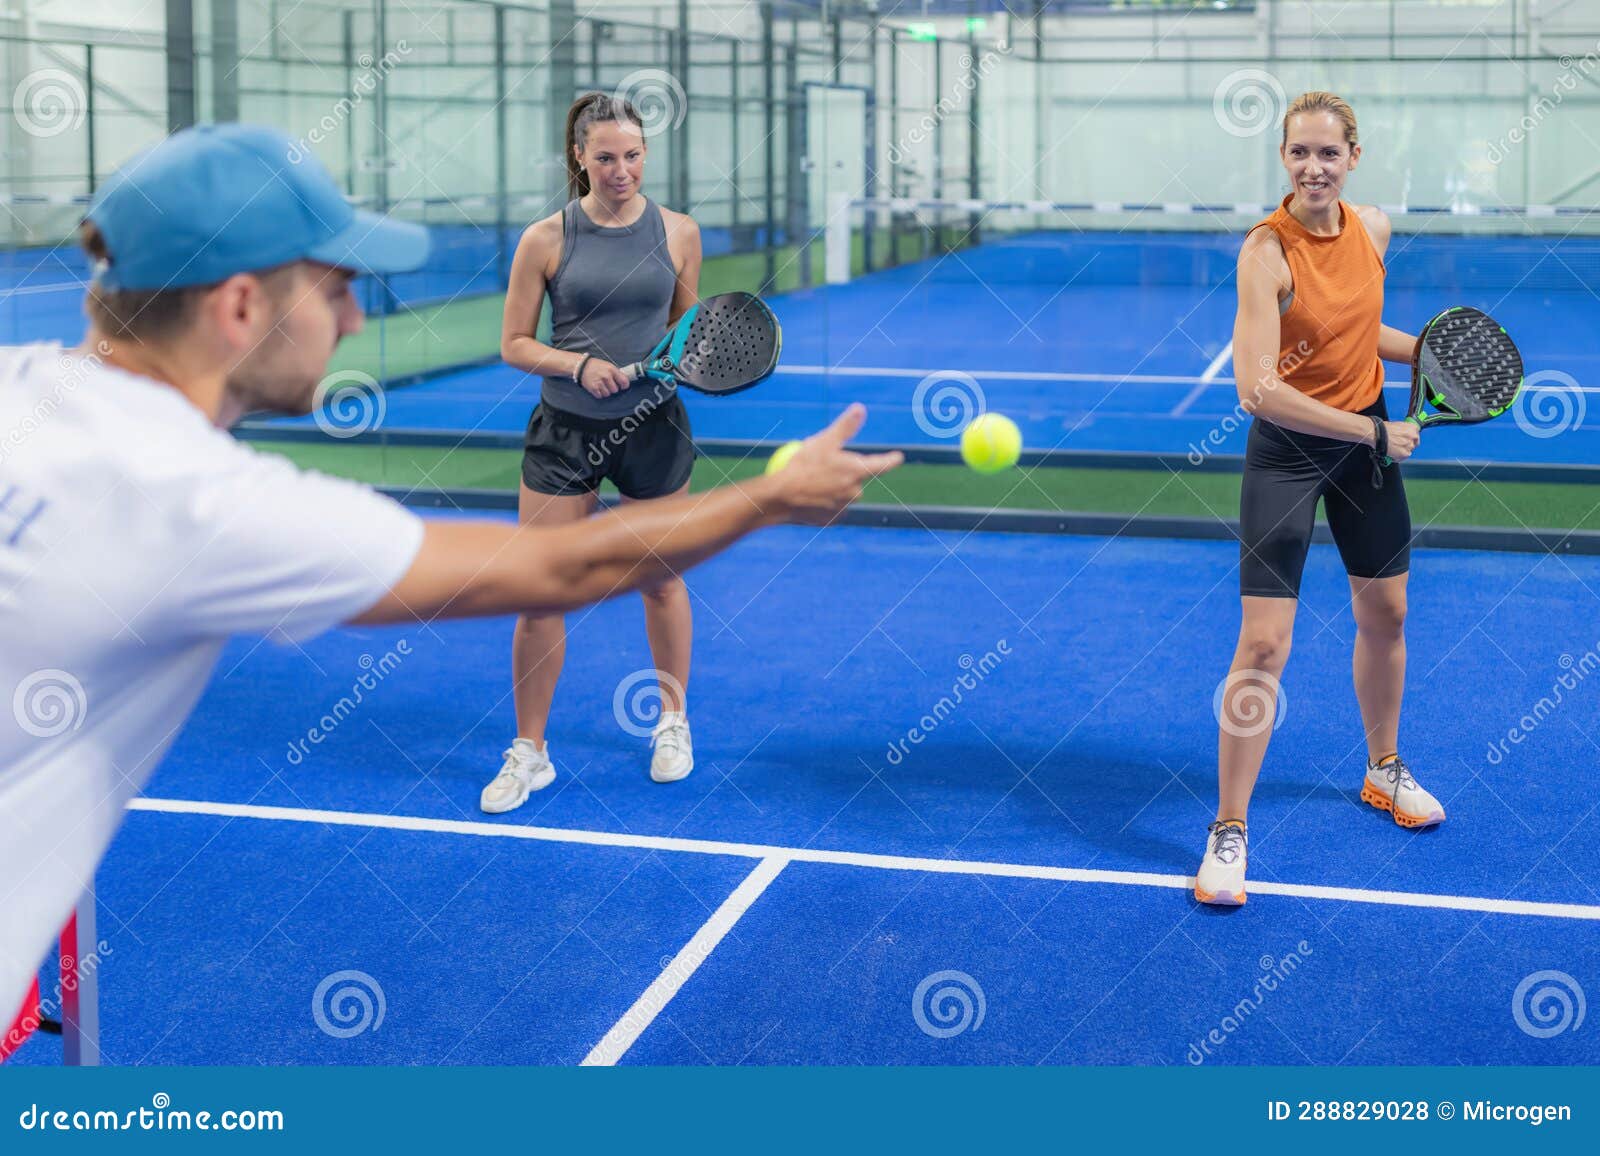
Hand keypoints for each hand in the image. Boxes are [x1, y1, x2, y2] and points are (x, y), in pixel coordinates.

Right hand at [577, 357, 630, 398]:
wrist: (582, 366)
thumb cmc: (596, 365)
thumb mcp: (608, 365)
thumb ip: (616, 373)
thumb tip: (624, 381)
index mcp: (611, 369)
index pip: (624, 381)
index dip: (624, 385)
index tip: (622, 386)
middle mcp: (606, 376)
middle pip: (615, 390)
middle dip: (612, 388)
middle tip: (608, 384)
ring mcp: (599, 383)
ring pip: (608, 394)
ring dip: (605, 391)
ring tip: (602, 385)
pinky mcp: (593, 388)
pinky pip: (600, 396)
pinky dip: (599, 393)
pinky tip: (597, 387)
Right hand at [766, 404, 902, 524]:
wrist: (781, 498)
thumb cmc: (803, 466)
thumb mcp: (824, 441)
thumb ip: (845, 427)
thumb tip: (860, 408)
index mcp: (857, 472)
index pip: (882, 464)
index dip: (891, 459)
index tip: (898, 457)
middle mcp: (855, 492)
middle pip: (855, 478)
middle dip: (845, 472)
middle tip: (822, 465)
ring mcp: (843, 508)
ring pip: (843, 493)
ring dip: (833, 487)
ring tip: (812, 480)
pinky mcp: (831, 520)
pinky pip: (831, 507)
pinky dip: (823, 501)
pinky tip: (808, 495)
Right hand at [1383, 420, 1419, 462]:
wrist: (1375, 433)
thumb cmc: (1383, 428)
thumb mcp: (1397, 425)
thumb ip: (1404, 430)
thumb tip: (1403, 435)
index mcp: (1412, 427)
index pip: (1416, 435)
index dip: (1410, 439)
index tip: (1406, 440)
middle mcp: (1413, 436)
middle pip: (1413, 444)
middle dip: (1407, 446)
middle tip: (1398, 446)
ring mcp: (1409, 445)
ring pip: (1408, 451)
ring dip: (1401, 452)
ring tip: (1393, 450)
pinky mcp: (1404, 454)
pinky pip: (1403, 458)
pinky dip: (1397, 457)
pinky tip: (1392, 454)